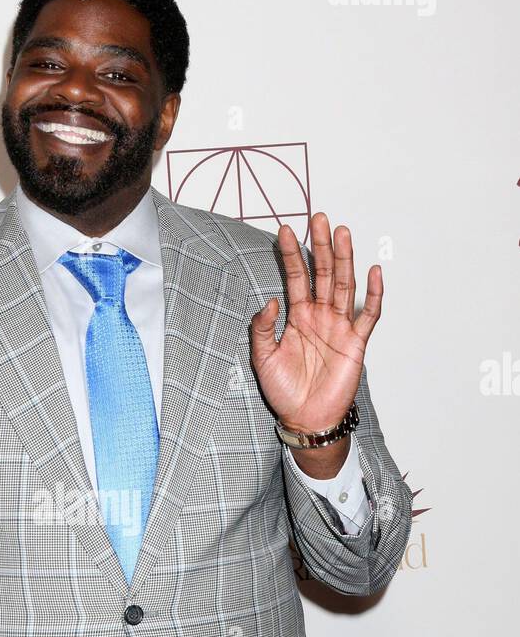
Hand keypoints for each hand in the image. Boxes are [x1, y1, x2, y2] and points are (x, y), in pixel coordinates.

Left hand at [249, 212, 382, 434]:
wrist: (305, 419)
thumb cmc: (284, 391)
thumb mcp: (262, 358)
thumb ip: (262, 328)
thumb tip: (269, 300)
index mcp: (297, 316)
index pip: (296, 277)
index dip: (291, 254)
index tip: (284, 230)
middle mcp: (320, 315)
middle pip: (323, 272)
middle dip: (321, 245)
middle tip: (319, 217)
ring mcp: (339, 326)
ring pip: (345, 285)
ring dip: (344, 259)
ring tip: (342, 232)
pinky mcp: (356, 341)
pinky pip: (369, 314)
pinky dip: (374, 293)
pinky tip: (374, 271)